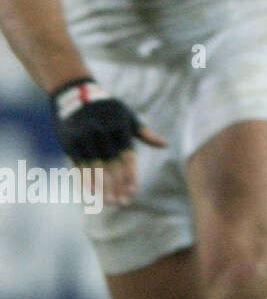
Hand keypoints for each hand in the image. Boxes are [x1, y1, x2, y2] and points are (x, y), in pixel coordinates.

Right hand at [50, 77, 166, 205]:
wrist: (75, 95)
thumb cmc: (108, 109)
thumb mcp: (128, 116)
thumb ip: (145, 133)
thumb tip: (165, 145)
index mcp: (119, 129)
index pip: (126, 157)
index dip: (130, 175)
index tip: (133, 191)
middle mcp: (101, 134)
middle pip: (111, 165)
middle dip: (117, 185)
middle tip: (123, 203)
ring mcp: (84, 139)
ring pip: (94, 168)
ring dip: (101, 187)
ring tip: (108, 203)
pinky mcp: (69, 144)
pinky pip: (77, 166)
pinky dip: (84, 181)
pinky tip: (90, 194)